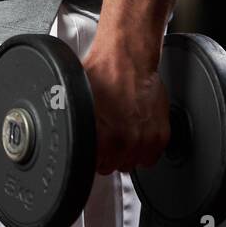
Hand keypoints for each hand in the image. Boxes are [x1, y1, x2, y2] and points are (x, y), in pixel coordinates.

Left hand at [81, 44, 170, 175]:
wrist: (128, 59)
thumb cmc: (103, 73)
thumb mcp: (76, 99)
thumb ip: (74, 124)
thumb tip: (66, 133)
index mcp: (99, 138)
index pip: (93, 166)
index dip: (91, 156)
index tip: (93, 148)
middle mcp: (122, 143)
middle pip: (112, 167)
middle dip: (109, 154)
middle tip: (108, 136)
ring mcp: (142, 141)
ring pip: (132, 164)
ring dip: (127, 153)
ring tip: (123, 132)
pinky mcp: (159, 136)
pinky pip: (151, 158)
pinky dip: (145, 148)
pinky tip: (137, 132)